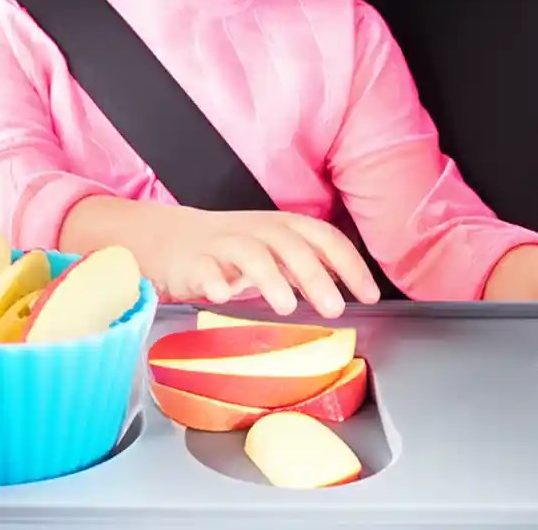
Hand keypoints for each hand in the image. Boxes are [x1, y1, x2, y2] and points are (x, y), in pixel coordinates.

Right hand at [156, 210, 380, 317]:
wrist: (168, 241)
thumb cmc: (231, 252)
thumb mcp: (276, 254)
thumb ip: (308, 267)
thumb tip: (348, 286)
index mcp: (283, 228)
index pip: (324, 238)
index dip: (349, 264)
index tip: (369, 294)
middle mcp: (257, 231)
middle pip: (290, 245)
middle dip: (315, 276)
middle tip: (334, 308)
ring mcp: (223, 245)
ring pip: (250, 253)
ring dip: (270, 278)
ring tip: (286, 307)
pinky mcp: (191, 262)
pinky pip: (203, 268)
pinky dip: (213, 280)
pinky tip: (222, 296)